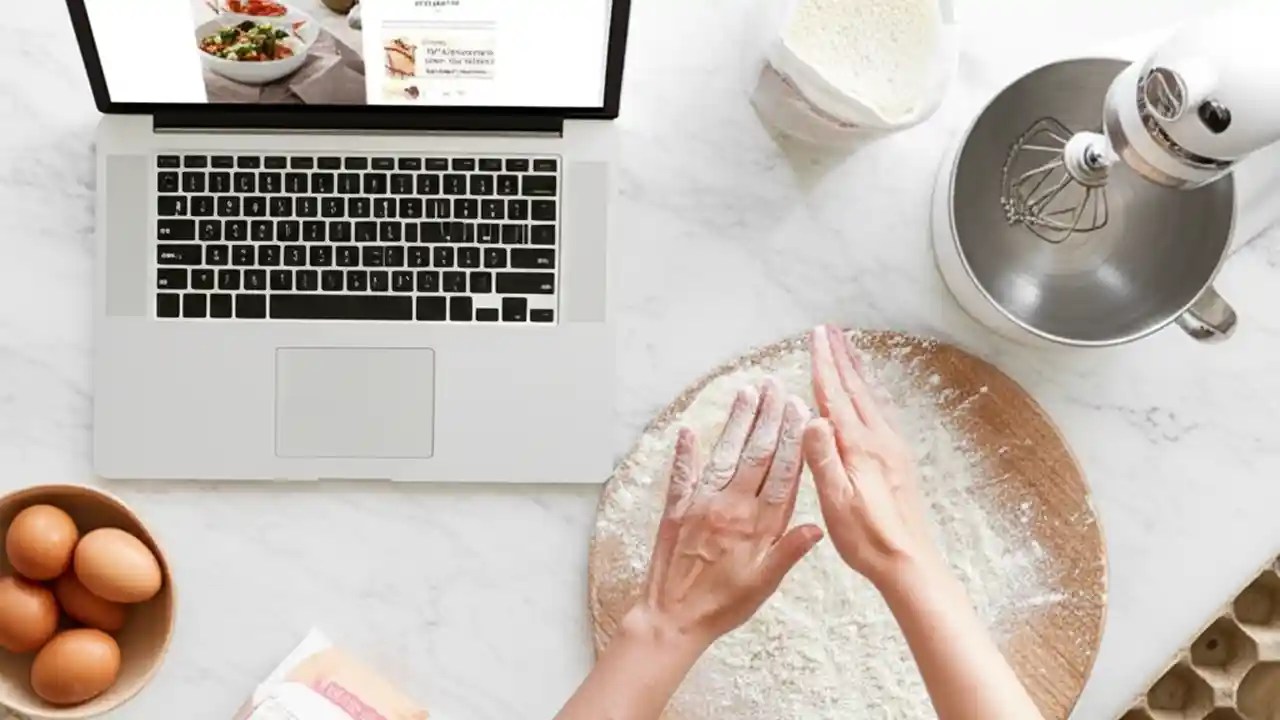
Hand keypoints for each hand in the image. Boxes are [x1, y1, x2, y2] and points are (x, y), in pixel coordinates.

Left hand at [627, 378, 823, 650]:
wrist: (672, 619)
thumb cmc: (723, 606)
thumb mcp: (764, 585)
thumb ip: (788, 552)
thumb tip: (818, 526)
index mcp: (756, 525)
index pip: (780, 474)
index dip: (792, 440)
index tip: (800, 411)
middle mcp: (729, 507)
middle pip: (754, 454)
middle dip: (768, 418)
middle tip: (776, 386)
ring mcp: (700, 505)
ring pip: (724, 454)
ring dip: (736, 422)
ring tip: (747, 392)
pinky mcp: (675, 509)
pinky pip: (681, 474)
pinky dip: (685, 451)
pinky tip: (690, 429)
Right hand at [802, 325, 942, 589]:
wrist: (910, 562)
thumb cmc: (867, 539)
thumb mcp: (835, 501)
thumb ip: (822, 458)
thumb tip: (811, 416)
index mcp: (858, 447)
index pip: (835, 396)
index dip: (824, 364)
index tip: (817, 336)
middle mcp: (879, 440)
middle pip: (856, 388)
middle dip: (840, 357)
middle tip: (830, 329)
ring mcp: (892, 449)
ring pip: (871, 398)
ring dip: (857, 371)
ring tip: (848, 349)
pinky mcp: (899, 461)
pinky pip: (881, 413)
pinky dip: (870, 393)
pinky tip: (870, 395)